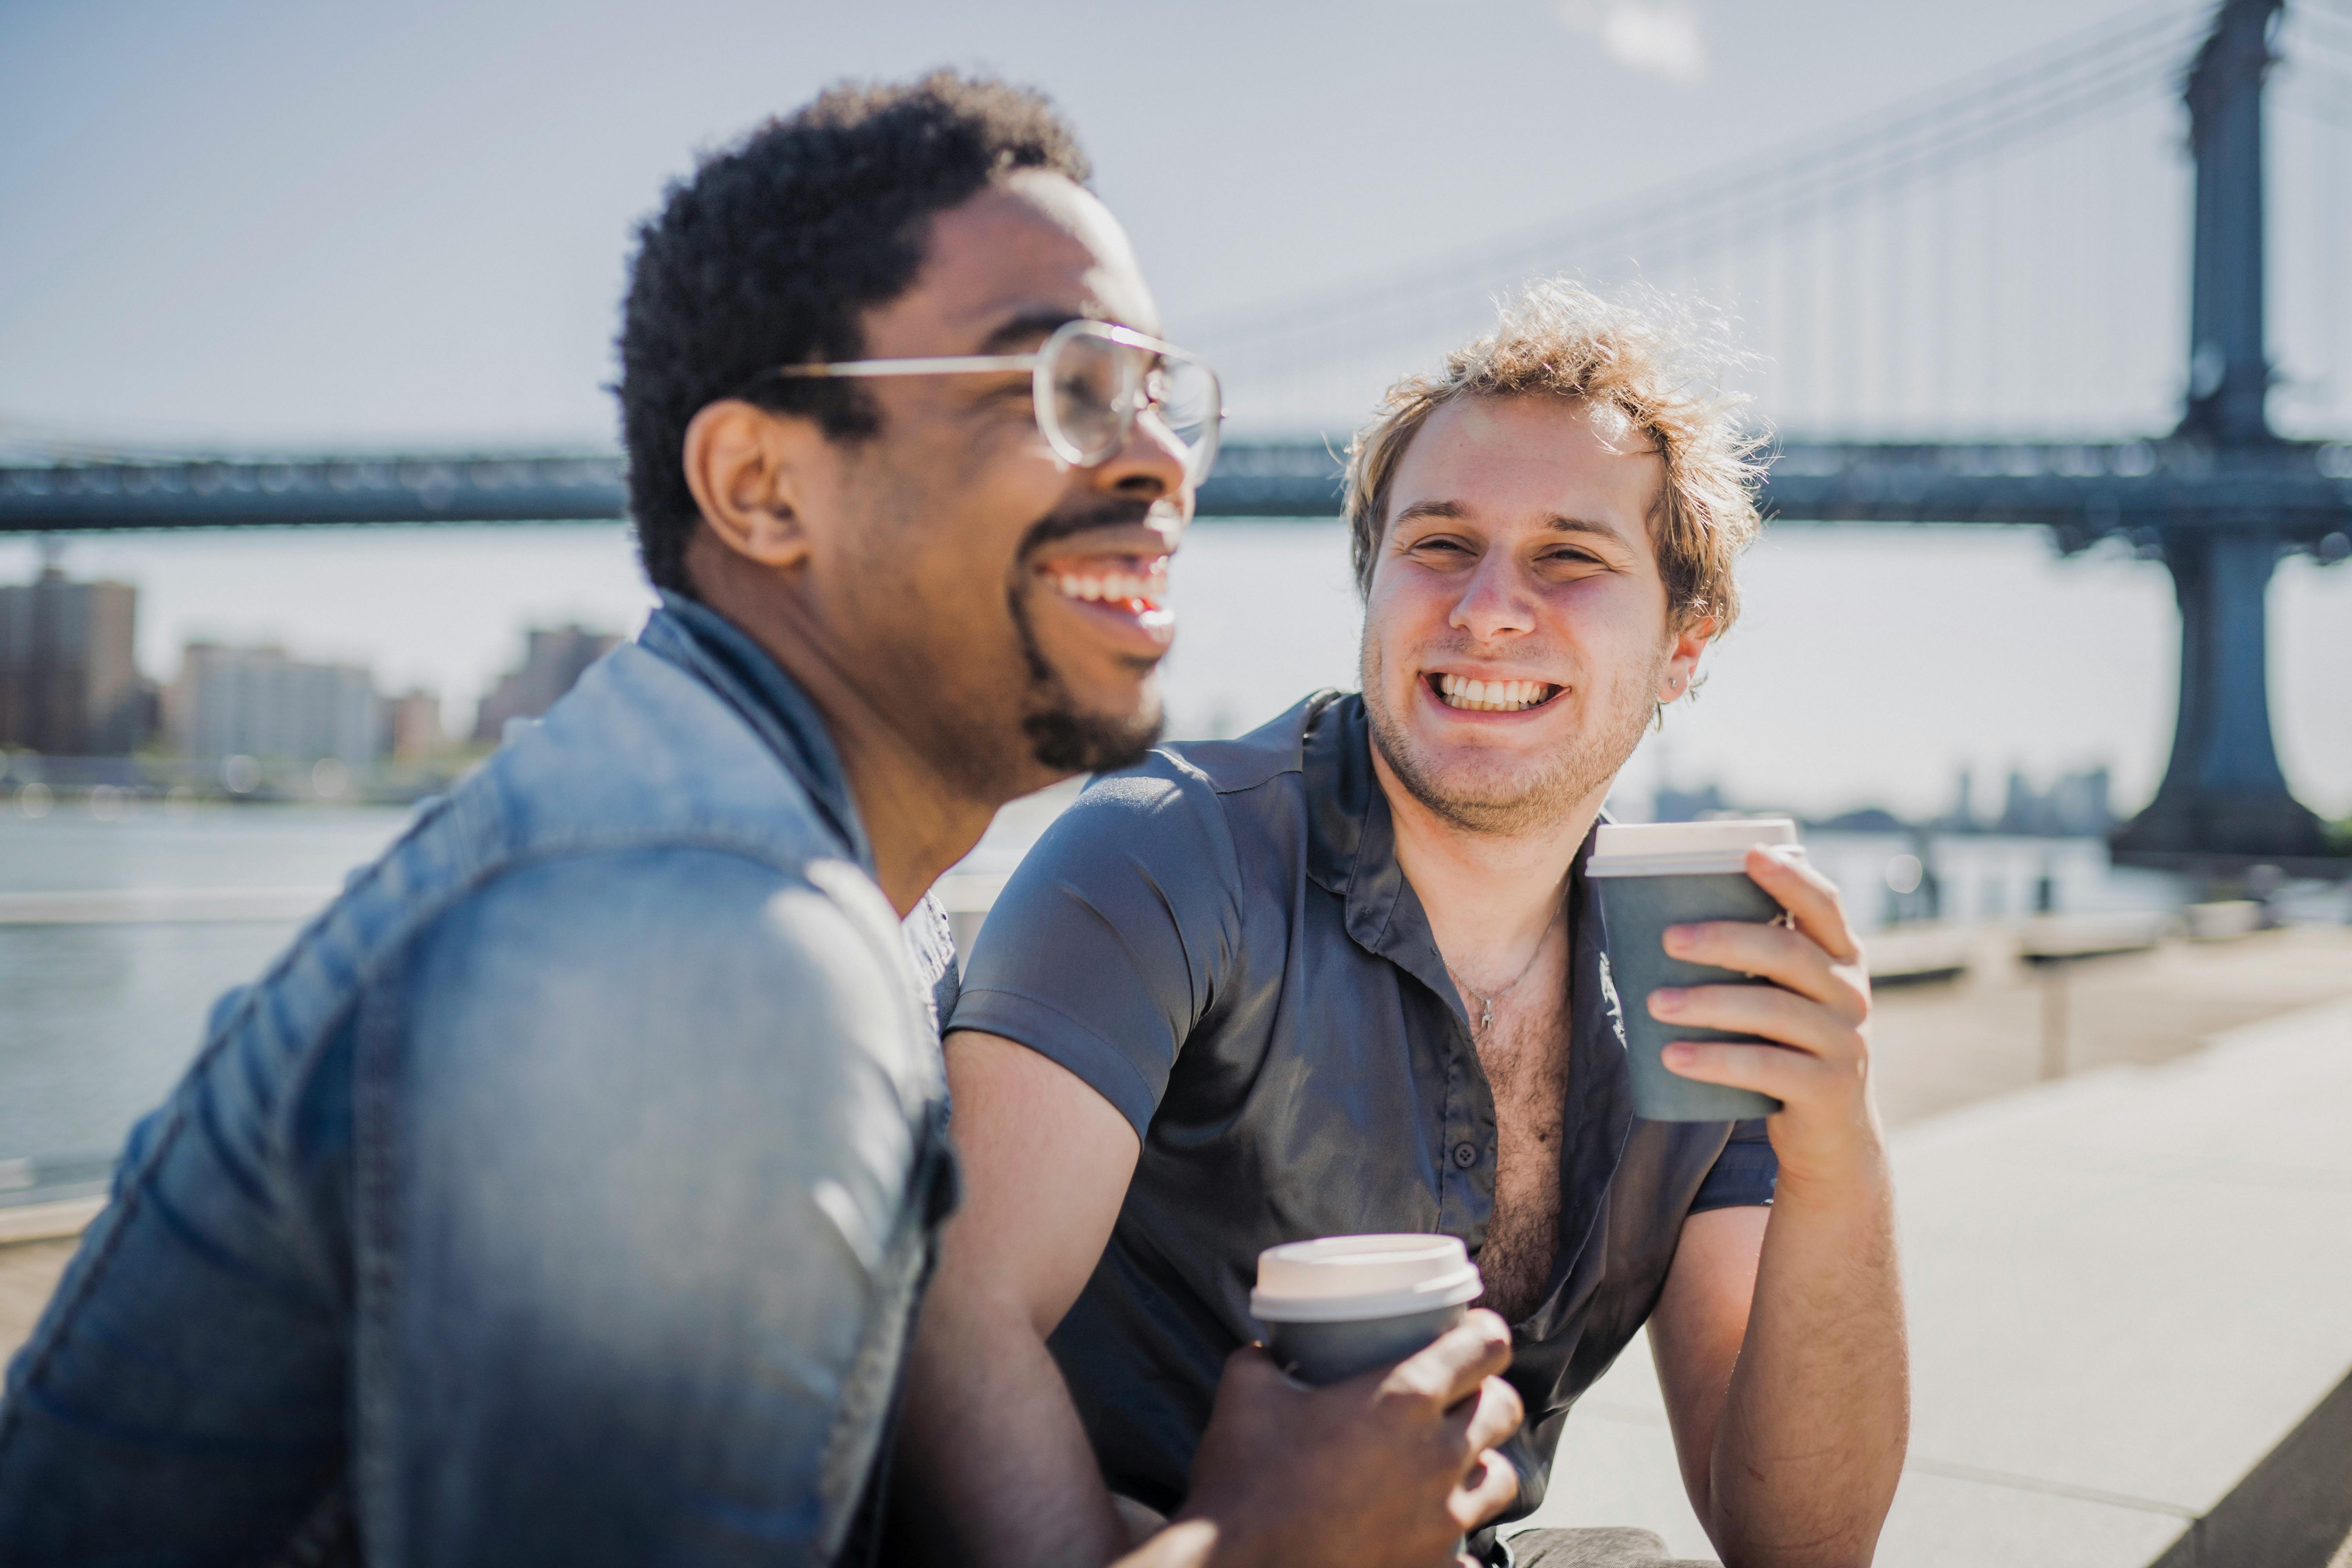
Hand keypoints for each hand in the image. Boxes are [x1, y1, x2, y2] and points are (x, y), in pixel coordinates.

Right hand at [1169, 1311, 1523, 1567]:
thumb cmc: (1245, 1480)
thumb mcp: (1245, 1394)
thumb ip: (1262, 1359)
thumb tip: (1264, 1351)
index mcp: (1403, 1398)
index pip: (1487, 1345)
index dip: (1484, 1331)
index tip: (1473, 1331)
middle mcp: (1438, 1455)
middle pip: (1505, 1409)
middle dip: (1488, 1396)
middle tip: (1459, 1396)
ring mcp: (1443, 1520)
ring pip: (1502, 1479)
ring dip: (1481, 1465)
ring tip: (1450, 1465)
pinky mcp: (1433, 1567)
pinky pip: (1472, 1556)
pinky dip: (1457, 1544)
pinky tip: (1427, 1533)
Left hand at [1646, 844, 1883, 1192]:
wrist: (1831, 1138)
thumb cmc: (1786, 1050)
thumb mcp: (1785, 1001)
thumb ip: (1757, 964)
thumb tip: (1668, 924)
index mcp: (1843, 960)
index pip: (1825, 906)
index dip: (1792, 878)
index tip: (1749, 853)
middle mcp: (1852, 995)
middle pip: (1789, 954)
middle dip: (1726, 940)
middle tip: (1669, 939)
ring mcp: (1846, 1043)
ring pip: (1773, 1010)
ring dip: (1708, 1003)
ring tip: (1654, 1003)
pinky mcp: (1828, 1090)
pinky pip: (1765, 1067)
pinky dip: (1714, 1060)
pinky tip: (1672, 1057)